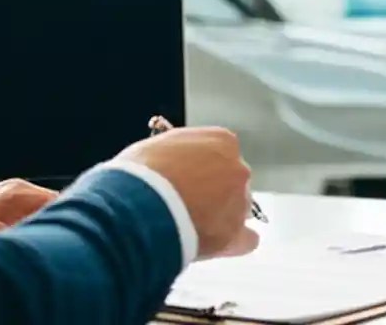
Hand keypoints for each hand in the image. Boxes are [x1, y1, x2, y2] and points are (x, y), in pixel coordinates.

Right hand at [113, 126, 257, 259]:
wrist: (138, 209)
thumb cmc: (141, 174)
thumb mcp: (156, 147)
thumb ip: (177, 153)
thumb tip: (172, 162)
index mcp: (222, 141)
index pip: (222, 152)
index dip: (203, 167)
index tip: (188, 177)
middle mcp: (238, 169)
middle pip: (233, 180)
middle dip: (215, 191)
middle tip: (188, 203)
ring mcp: (239, 202)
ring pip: (239, 209)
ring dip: (222, 216)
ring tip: (192, 226)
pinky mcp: (234, 234)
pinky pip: (246, 240)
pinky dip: (234, 242)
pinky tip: (216, 244)